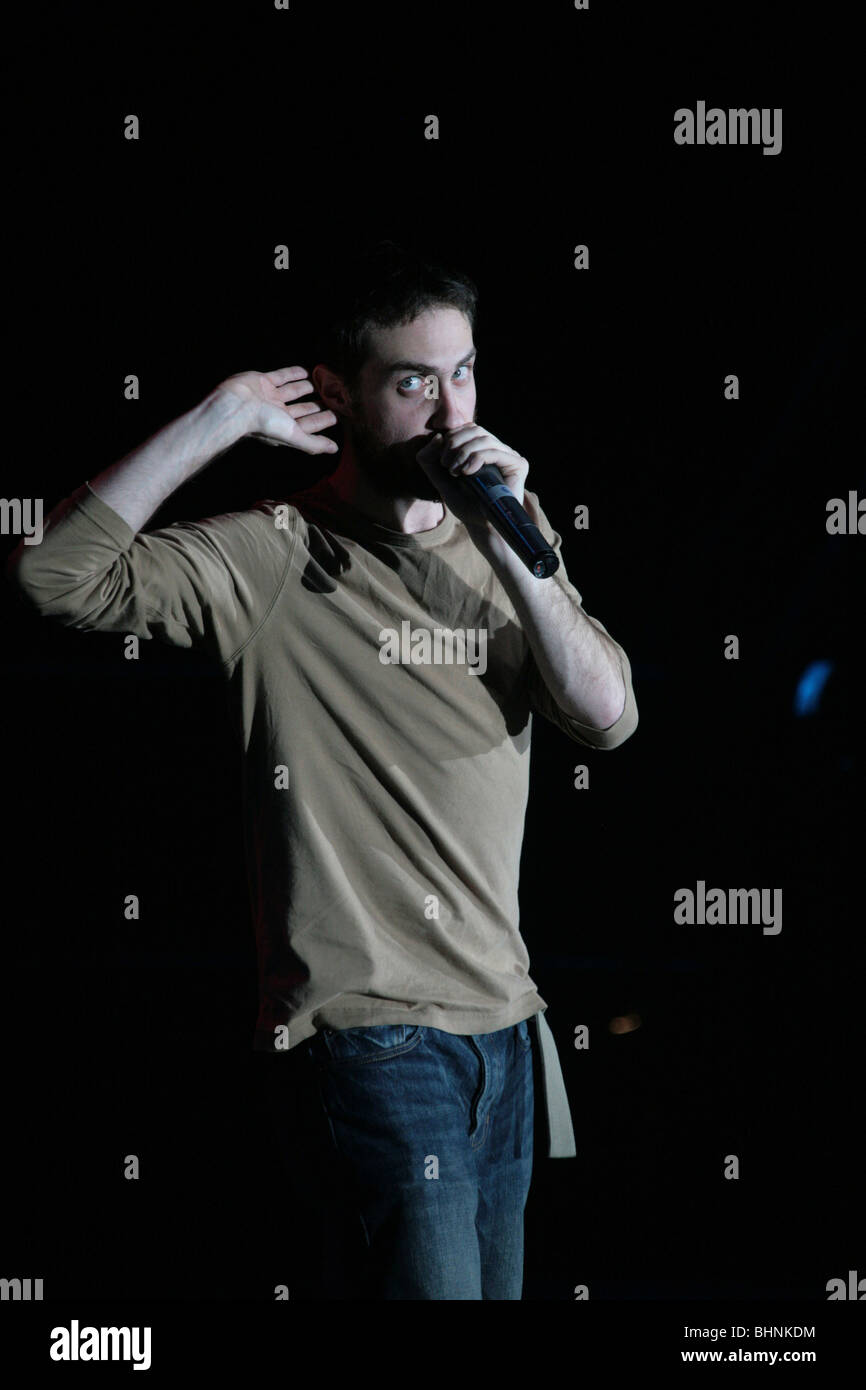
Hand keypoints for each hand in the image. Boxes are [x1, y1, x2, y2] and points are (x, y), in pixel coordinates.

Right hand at [214, 367, 338, 454]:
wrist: (238, 405)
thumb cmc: (265, 424)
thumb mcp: (294, 436)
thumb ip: (314, 444)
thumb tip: (334, 449)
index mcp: (284, 428)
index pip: (308, 425)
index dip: (321, 421)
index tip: (336, 416)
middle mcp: (277, 413)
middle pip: (301, 409)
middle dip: (315, 407)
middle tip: (331, 400)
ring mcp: (269, 397)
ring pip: (291, 392)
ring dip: (304, 389)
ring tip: (319, 385)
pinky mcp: (262, 381)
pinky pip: (280, 376)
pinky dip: (292, 374)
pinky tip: (305, 372)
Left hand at [416, 424, 528, 534]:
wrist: (482, 526)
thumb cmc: (465, 505)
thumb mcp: (440, 481)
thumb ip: (430, 461)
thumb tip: (437, 436)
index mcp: (483, 449)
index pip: (467, 428)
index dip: (451, 438)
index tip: (441, 461)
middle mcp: (498, 449)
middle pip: (475, 429)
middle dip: (455, 444)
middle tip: (446, 465)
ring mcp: (509, 456)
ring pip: (484, 438)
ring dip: (464, 452)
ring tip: (456, 472)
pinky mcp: (518, 464)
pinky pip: (495, 452)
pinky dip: (477, 458)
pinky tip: (467, 473)